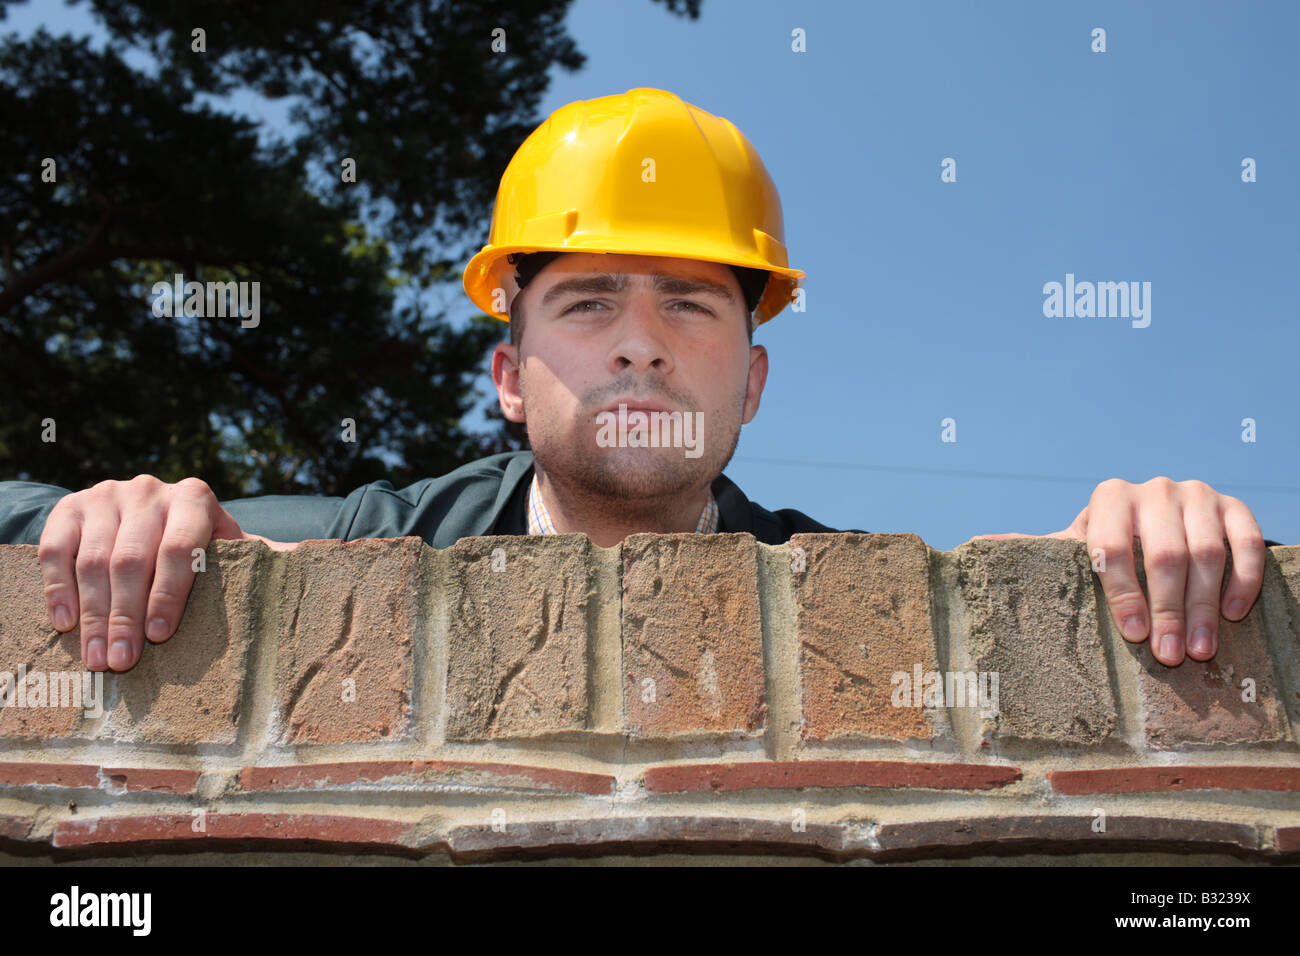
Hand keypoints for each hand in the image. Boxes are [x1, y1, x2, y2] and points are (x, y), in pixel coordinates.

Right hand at [38, 475, 296, 671]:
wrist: (154, 515)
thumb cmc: (208, 549)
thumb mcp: (240, 551)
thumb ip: (278, 560)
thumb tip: (357, 565)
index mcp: (196, 498)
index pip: (182, 547)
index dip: (170, 594)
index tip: (162, 637)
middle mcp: (149, 490)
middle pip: (131, 559)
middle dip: (126, 617)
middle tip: (120, 663)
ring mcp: (106, 495)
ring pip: (93, 560)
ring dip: (93, 614)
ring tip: (98, 659)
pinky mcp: (70, 507)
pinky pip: (56, 549)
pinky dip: (59, 588)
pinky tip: (65, 625)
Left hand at [970, 477, 1265, 666]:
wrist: (1166, 526)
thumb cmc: (1109, 548)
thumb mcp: (1073, 550)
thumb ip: (1033, 550)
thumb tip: (971, 548)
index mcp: (1108, 498)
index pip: (1112, 547)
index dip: (1122, 593)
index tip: (1131, 634)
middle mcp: (1154, 489)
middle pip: (1163, 554)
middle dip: (1166, 610)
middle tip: (1169, 656)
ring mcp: (1198, 494)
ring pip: (1206, 552)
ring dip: (1203, 606)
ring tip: (1198, 649)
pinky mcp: (1236, 506)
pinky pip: (1246, 542)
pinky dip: (1242, 580)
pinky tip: (1232, 614)